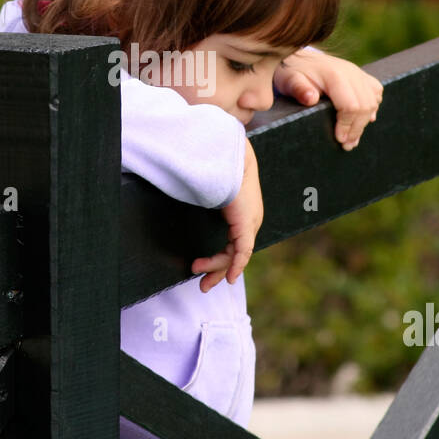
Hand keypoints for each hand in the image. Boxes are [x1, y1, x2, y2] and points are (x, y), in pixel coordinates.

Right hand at [192, 138, 261, 291]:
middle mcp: (251, 219)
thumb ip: (206, 198)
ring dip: (216, 266)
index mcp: (244, 212)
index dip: (221, 259)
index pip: (235, 243)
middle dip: (218, 270)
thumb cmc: (218, 164)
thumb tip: (187, 194)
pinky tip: (227, 278)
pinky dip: (235, 266)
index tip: (204, 268)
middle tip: (204, 286)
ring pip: (236, 254)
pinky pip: (242, 252)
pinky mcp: (247, 224)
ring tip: (197, 271)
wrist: (230, 152)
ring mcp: (251, 222)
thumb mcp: (212, 188)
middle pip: (236, 253)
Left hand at [275, 49, 383, 150]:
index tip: (340, 139)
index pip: (351, 106)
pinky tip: (365, 119)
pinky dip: (372, 107)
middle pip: (365, 106)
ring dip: (364, 122)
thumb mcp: (290, 81)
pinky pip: (375, 91)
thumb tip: (311, 99)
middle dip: (357, 129)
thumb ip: (299, 89)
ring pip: (372, 100)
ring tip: (353, 139)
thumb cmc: (293, 73)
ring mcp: (358, 73)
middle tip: (347, 145)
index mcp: (335, 75)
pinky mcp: (361, 75)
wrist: (300, 58)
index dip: (347, 125)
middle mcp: (351, 72)